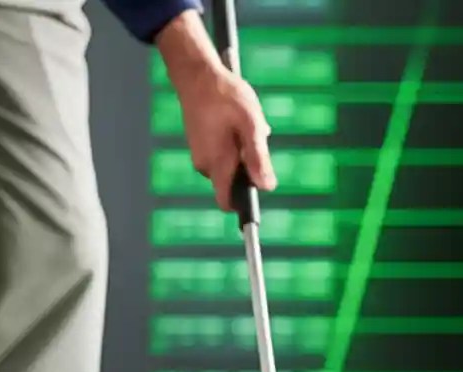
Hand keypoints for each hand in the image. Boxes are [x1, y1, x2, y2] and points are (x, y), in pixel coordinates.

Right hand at [155, 12, 276, 210]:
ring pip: (230, 167)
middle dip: (248, 170)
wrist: (197, 73)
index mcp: (217, 163)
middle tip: (254, 140)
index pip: (227, 202)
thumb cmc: (225, 95)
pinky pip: (223, 154)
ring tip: (245, 126)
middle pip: (233, 184)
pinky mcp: (200, 145)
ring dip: (243, 154)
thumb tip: (266, 186)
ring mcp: (200, 154)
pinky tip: (236, 122)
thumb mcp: (251, 124)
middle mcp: (205, 164)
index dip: (244, 206)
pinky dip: (234, 144)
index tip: (256, 201)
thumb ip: (258, 157)